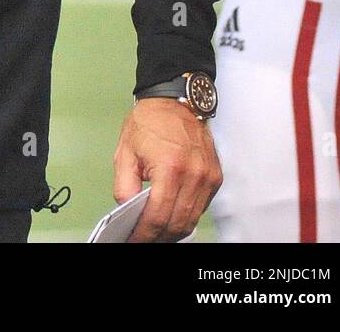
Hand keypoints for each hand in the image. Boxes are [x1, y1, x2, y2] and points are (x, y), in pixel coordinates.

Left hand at [112, 98, 222, 241]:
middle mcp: (194, 175)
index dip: (145, 233)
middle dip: (159, 236)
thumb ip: (124, 184)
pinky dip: (186, 215)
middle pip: (178, 223)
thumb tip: (126, 209)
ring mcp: (208, 178)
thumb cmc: (150, 121)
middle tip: (144, 238)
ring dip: (173, 230)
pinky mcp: (215, 177)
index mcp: (170, 167)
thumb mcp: (125, 150)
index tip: (134, 239)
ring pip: (192, 219)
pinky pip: (201, 207)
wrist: (175, 100)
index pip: (158, 216)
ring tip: (156, 231)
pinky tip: (172, 214)